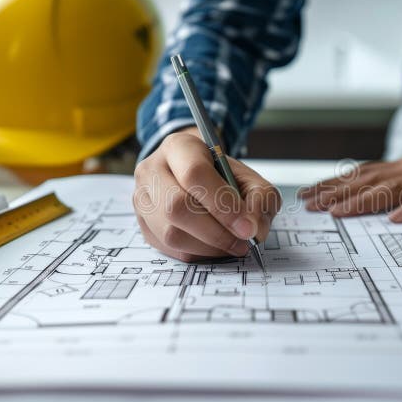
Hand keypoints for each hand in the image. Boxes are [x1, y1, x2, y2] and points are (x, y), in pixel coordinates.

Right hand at [133, 127, 280, 261]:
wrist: (194, 174)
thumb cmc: (221, 175)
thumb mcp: (248, 177)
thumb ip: (260, 198)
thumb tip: (254, 229)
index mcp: (178, 147)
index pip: (194, 174)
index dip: (223, 205)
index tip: (247, 227)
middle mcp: (152, 170)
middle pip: (176, 207)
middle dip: (216, 232)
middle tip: (243, 241)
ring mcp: (142, 199)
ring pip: (171, 233)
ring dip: (209, 246)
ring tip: (232, 244)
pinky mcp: (142, 225)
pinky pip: (169, 249)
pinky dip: (198, 253)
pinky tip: (215, 246)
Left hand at [299, 104, 401, 222]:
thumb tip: (386, 200)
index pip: (364, 175)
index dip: (335, 185)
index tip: (310, 194)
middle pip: (368, 181)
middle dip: (335, 193)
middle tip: (307, 204)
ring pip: (391, 189)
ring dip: (361, 200)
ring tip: (336, 212)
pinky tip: (395, 218)